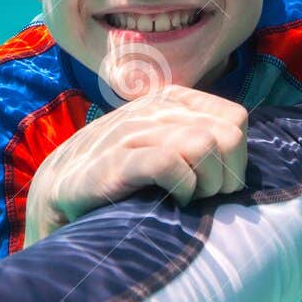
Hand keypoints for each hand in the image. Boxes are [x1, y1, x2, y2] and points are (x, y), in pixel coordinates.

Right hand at [25, 86, 248, 244]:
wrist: (59, 191)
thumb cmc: (124, 173)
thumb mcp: (163, 143)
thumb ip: (198, 137)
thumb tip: (241, 155)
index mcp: (172, 100)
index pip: (236, 119)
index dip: (236, 159)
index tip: (215, 183)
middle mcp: (155, 109)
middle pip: (227, 136)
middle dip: (225, 176)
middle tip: (203, 197)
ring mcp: (132, 132)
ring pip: (204, 146)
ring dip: (205, 185)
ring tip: (187, 199)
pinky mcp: (114, 162)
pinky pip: (170, 164)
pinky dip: (181, 188)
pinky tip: (170, 201)